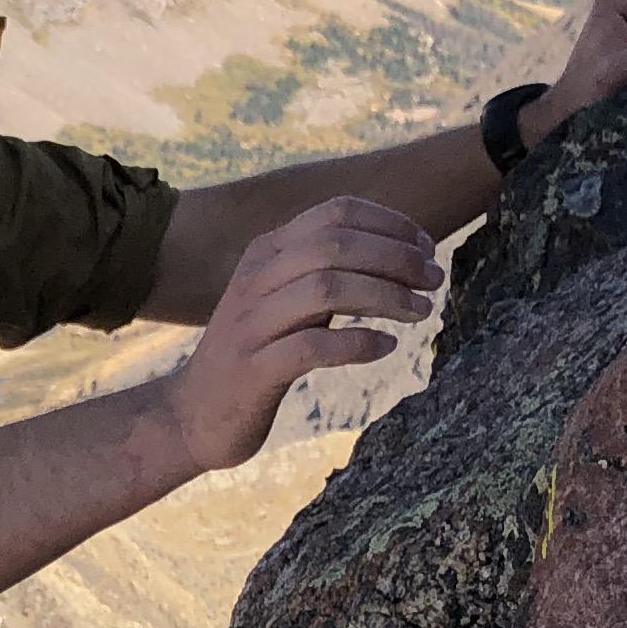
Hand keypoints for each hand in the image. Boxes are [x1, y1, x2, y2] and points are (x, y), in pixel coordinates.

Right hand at [152, 197, 441, 478]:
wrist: (193, 415)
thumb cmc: (255, 355)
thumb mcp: (284, 299)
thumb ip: (324, 272)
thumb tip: (397, 252)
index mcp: (265, 253)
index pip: (335, 212)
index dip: (390, 223)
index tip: (426, 247)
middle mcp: (255, 279)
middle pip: (336, 245)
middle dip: (397, 258)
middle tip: (433, 281)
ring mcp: (251, 325)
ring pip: (327, 289)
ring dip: (386, 297)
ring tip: (421, 312)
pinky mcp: (254, 371)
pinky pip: (314, 347)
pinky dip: (359, 343)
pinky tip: (385, 347)